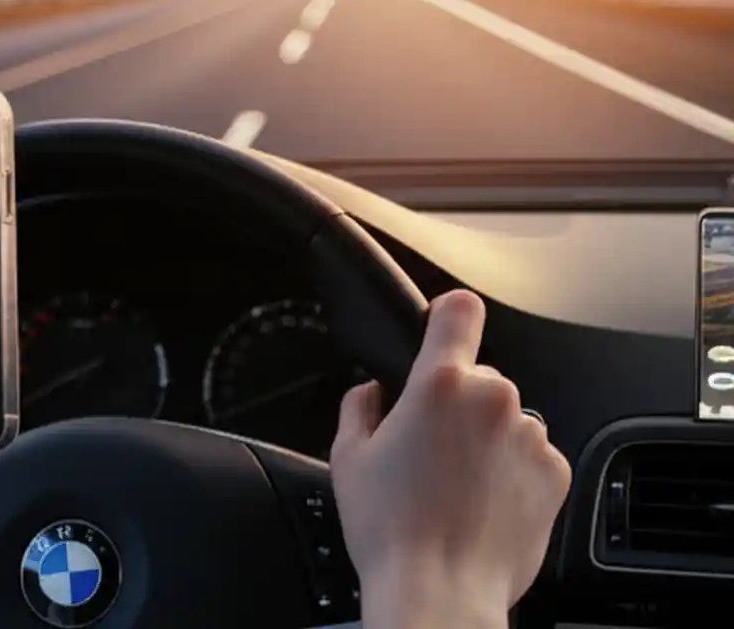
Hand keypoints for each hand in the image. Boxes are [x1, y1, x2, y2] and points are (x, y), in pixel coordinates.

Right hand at [330, 290, 570, 628]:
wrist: (441, 591)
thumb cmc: (391, 530)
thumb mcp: (348, 458)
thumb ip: (359, 407)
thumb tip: (371, 393)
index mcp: (438, 384)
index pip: (459, 310)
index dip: (449, 315)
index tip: (444, 327)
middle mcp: (492, 400)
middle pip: (477, 377)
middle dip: (456, 403)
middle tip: (429, 449)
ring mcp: (529, 436)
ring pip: (505, 418)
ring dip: (485, 438)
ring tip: (455, 486)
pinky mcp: (554, 473)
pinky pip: (529, 455)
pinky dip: (510, 471)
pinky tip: (481, 503)